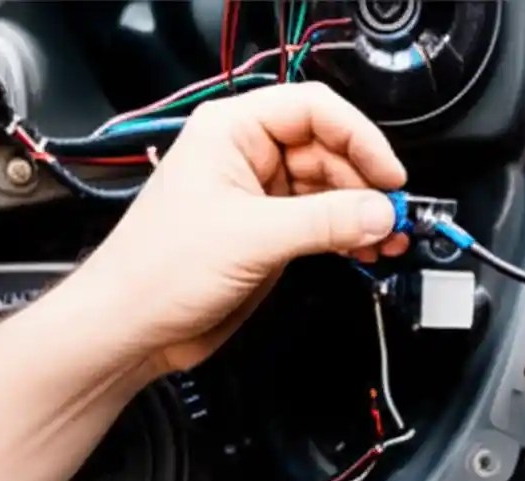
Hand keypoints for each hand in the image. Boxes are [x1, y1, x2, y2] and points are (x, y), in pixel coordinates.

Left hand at [73, 82, 408, 373]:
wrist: (131, 327)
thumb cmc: (155, 270)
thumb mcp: (252, 237)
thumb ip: (325, 222)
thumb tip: (380, 211)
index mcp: (231, 132)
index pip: (314, 110)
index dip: (359, 137)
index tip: (388, 173)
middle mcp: (246, 157)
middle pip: (329, 150)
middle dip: (366, 182)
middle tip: (393, 214)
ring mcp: (258, 196)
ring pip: (331, 189)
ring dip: (364, 213)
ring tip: (389, 237)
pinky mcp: (268, 233)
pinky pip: (323, 222)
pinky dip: (349, 235)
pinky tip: (368, 249)